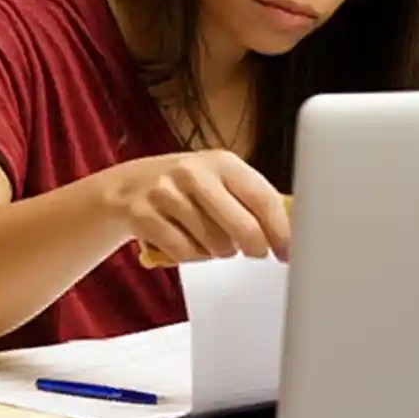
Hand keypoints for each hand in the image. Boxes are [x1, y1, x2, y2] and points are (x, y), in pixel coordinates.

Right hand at [101, 149, 290, 266]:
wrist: (126, 186)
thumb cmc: (185, 187)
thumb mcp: (219, 181)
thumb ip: (252, 200)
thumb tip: (292, 229)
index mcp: (222, 162)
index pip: (263, 197)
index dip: (281, 230)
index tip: (288, 251)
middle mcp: (193, 171)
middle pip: (243, 227)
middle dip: (254, 247)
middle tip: (254, 251)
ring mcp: (165, 192)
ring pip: (214, 244)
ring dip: (218, 251)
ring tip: (209, 238)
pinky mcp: (143, 215)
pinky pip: (184, 252)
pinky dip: (191, 255)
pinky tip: (185, 242)